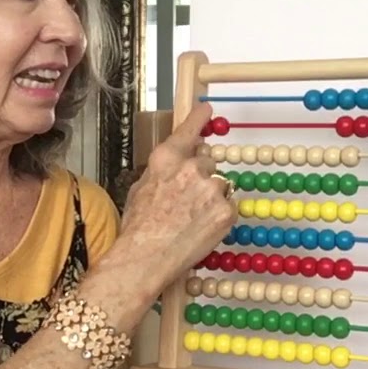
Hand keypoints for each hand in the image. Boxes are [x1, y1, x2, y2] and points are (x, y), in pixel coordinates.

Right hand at [111, 102, 236, 296]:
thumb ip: (163, 171)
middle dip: (202, 176)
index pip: (188, 130)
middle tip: (188, 200)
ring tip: (191, 219)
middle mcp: (191, 168)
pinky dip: (220, 216)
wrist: (145, 259)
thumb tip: (175, 166)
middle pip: (208, 161)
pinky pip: (229, 206)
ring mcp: (211, 189)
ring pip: (220, 185)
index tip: (207, 109)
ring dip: (211, 197)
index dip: (199, 118)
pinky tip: (201, 228)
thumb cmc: (137, 229)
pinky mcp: (226, 210)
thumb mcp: (141, 189)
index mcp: (166, 159)